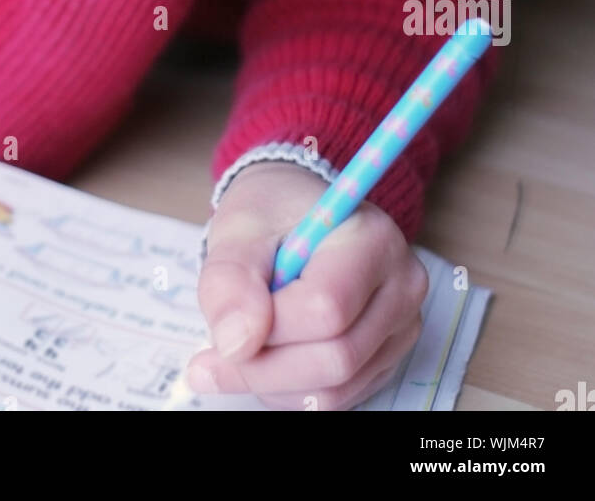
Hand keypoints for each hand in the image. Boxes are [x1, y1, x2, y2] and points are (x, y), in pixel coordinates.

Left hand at [188, 161, 428, 410]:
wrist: (294, 216)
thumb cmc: (270, 215)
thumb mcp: (237, 231)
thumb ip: (228, 282)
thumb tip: (236, 344)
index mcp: (372, 239)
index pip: (327, 308)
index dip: (268, 328)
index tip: (221, 329)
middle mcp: (401, 285)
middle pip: (337, 357)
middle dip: (264, 366)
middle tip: (212, 360)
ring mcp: (400, 327)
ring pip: (335, 389)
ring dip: (272, 383)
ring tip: (236, 353)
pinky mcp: (386, 358)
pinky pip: (337, 398)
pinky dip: (289, 391)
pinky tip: (264, 360)